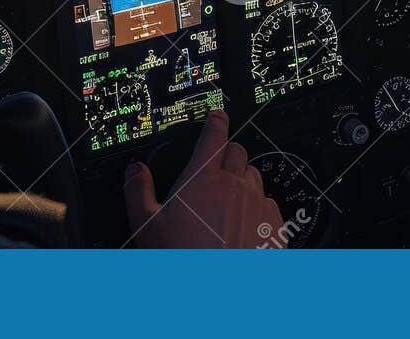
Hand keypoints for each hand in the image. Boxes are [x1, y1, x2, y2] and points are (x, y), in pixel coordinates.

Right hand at [124, 111, 283, 247]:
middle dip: (226, 155)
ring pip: (255, 175)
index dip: (216, 120)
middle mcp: (234, 185)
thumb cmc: (182, 259)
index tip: (217, 115)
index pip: (214, 134)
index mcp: (203, 179)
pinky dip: (258, 206)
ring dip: (242, 180)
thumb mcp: (146, 226)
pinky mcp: (274, 223)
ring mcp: (257, 203)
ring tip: (226, 203)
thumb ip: (138, 191)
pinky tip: (243, 224)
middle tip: (213, 174)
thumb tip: (135, 170)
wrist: (217, 294)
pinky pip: (269, 202)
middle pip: (237, 151)